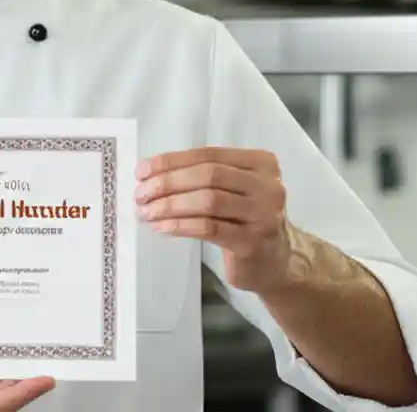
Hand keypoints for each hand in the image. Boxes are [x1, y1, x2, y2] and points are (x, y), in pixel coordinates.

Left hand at [135, 146, 298, 292]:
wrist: (275, 262)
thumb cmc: (245, 220)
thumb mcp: (233, 190)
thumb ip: (204, 176)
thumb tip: (150, 173)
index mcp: (262, 163)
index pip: (209, 155)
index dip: (172, 161)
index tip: (142, 171)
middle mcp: (268, 185)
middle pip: (208, 175)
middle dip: (168, 182)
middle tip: (140, 194)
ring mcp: (263, 215)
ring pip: (208, 200)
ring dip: (170, 205)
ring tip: (146, 212)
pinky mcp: (252, 243)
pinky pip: (209, 228)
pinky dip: (181, 225)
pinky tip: (162, 227)